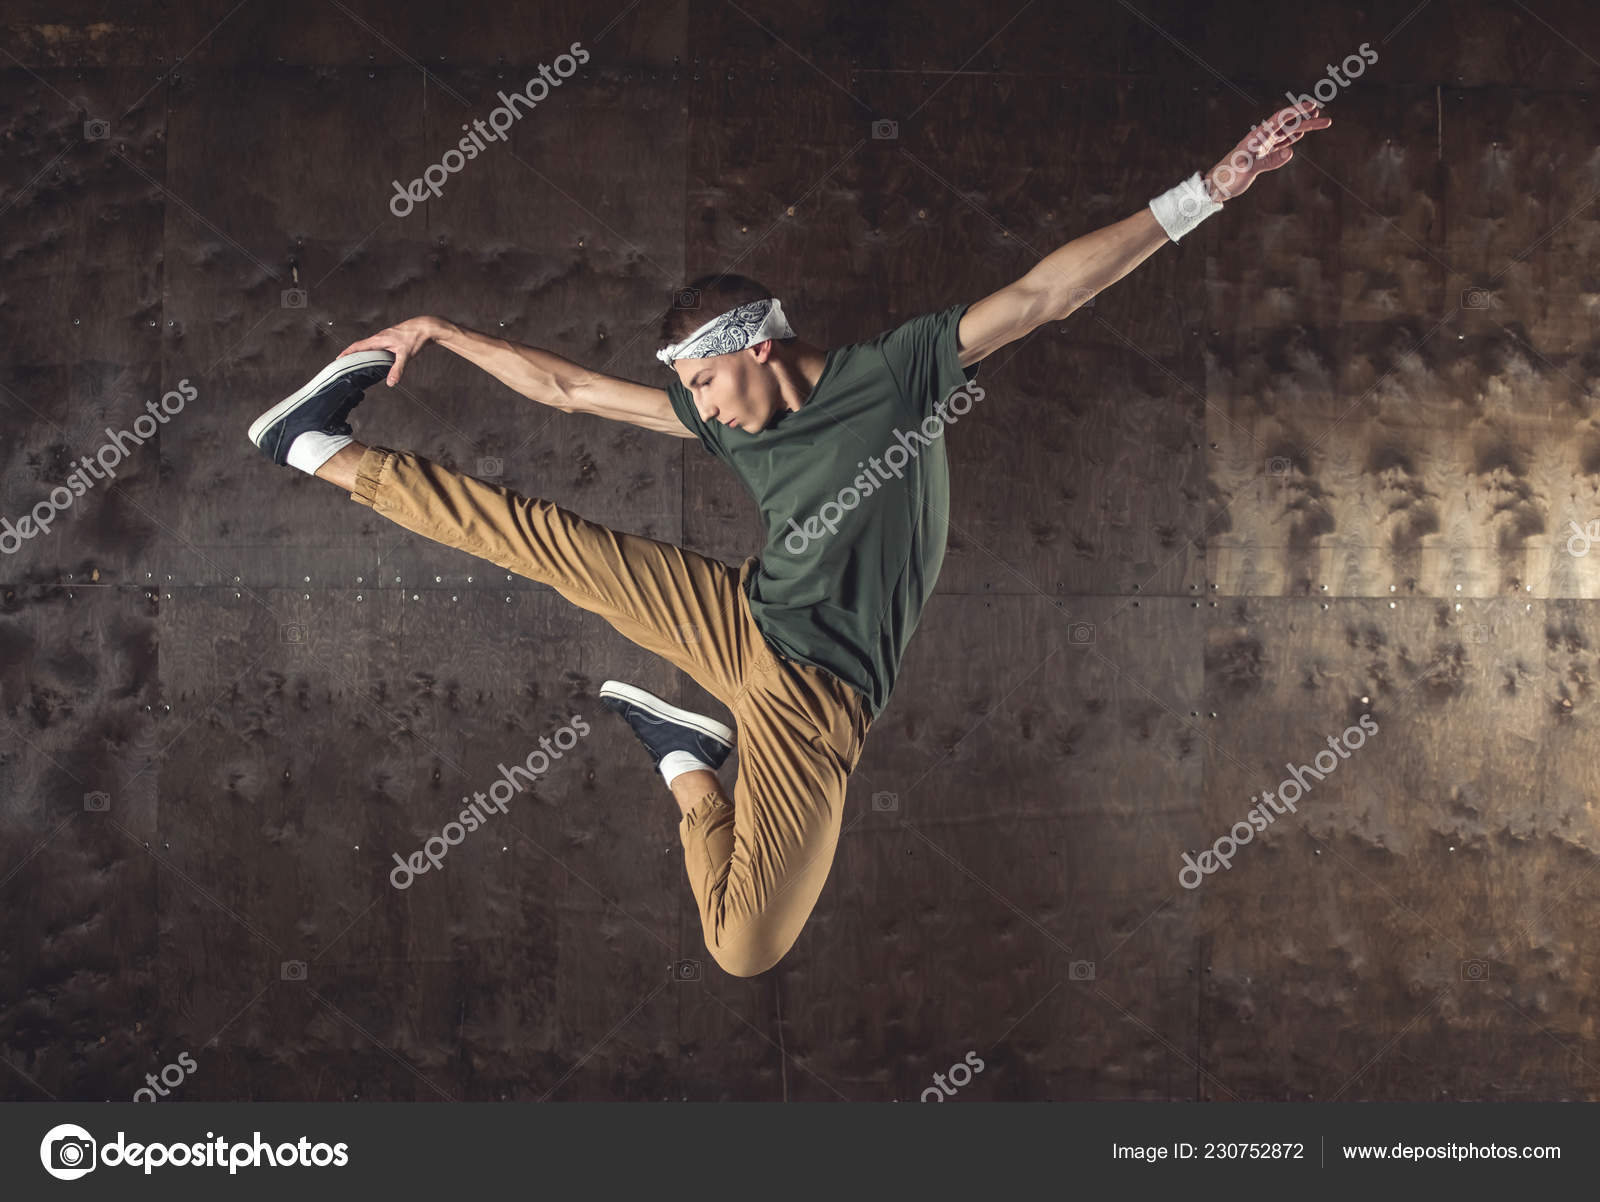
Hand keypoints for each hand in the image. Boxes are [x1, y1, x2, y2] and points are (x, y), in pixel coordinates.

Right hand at [337, 316, 453, 386]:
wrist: (427, 327)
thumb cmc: (416, 338)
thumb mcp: (405, 355)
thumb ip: (397, 370)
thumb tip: (390, 383)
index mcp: (379, 339)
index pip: (358, 346)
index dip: (347, 353)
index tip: (337, 359)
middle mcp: (379, 337)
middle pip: (360, 346)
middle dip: (350, 354)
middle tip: (341, 363)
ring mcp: (385, 337)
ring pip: (368, 346)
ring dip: (360, 353)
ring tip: (354, 362)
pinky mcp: (391, 339)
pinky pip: (376, 346)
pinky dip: (370, 352)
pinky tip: (374, 359)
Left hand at [1204, 100, 1331, 201]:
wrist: (1215, 187)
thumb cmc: (1228, 177)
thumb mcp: (1249, 170)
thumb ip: (1269, 161)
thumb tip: (1291, 152)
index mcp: (1257, 137)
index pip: (1280, 119)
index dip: (1297, 111)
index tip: (1313, 105)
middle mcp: (1260, 139)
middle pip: (1288, 125)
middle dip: (1307, 120)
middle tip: (1326, 118)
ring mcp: (1261, 147)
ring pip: (1286, 134)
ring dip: (1303, 128)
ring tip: (1321, 122)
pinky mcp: (1261, 156)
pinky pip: (1279, 144)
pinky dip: (1291, 139)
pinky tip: (1299, 136)